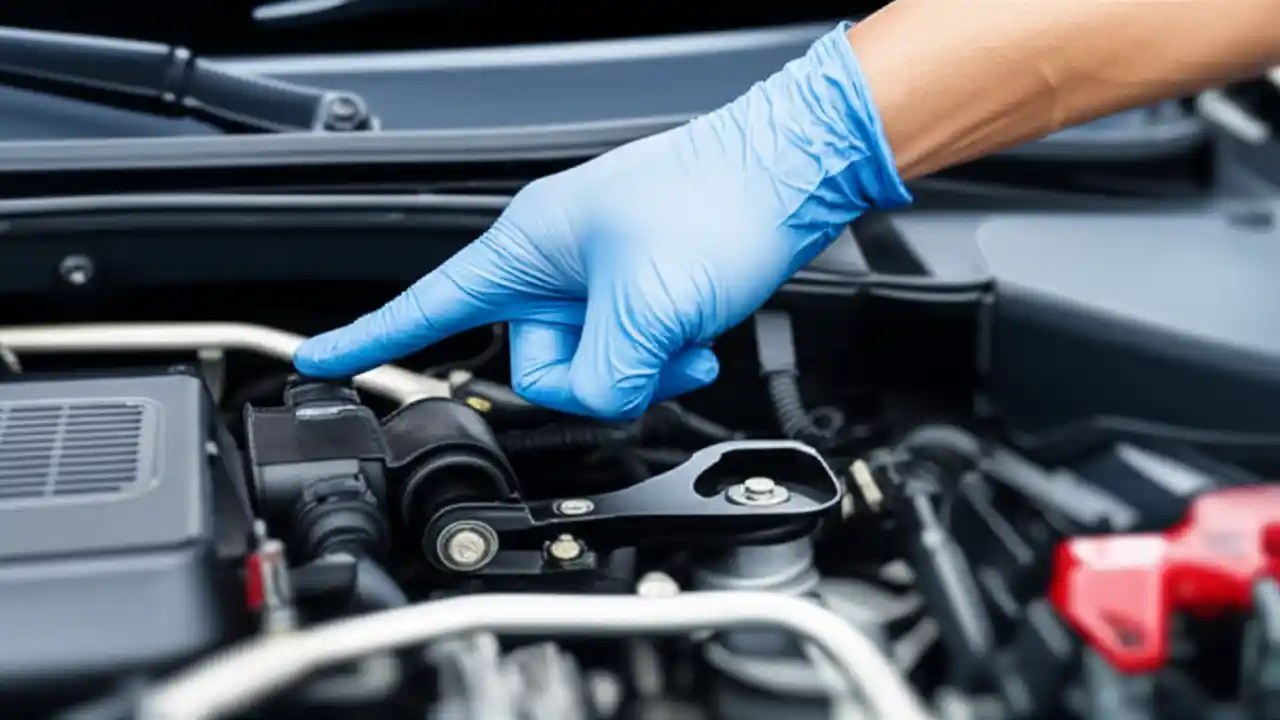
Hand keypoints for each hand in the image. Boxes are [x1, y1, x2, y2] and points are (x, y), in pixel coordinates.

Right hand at [294, 22, 909, 419]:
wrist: (789, 174)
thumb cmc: (717, 203)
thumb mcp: (650, 305)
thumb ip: (604, 375)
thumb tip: (595, 400)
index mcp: (527, 248)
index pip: (428, 303)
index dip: (370, 339)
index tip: (321, 360)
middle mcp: (553, 262)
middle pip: (535, 364)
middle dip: (597, 372)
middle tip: (647, 340)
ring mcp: (595, 277)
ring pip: (591, 366)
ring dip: (643, 365)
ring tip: (684, 330)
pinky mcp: (634, 289)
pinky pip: (628, 351)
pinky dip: (665, 355)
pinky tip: (696, 333)